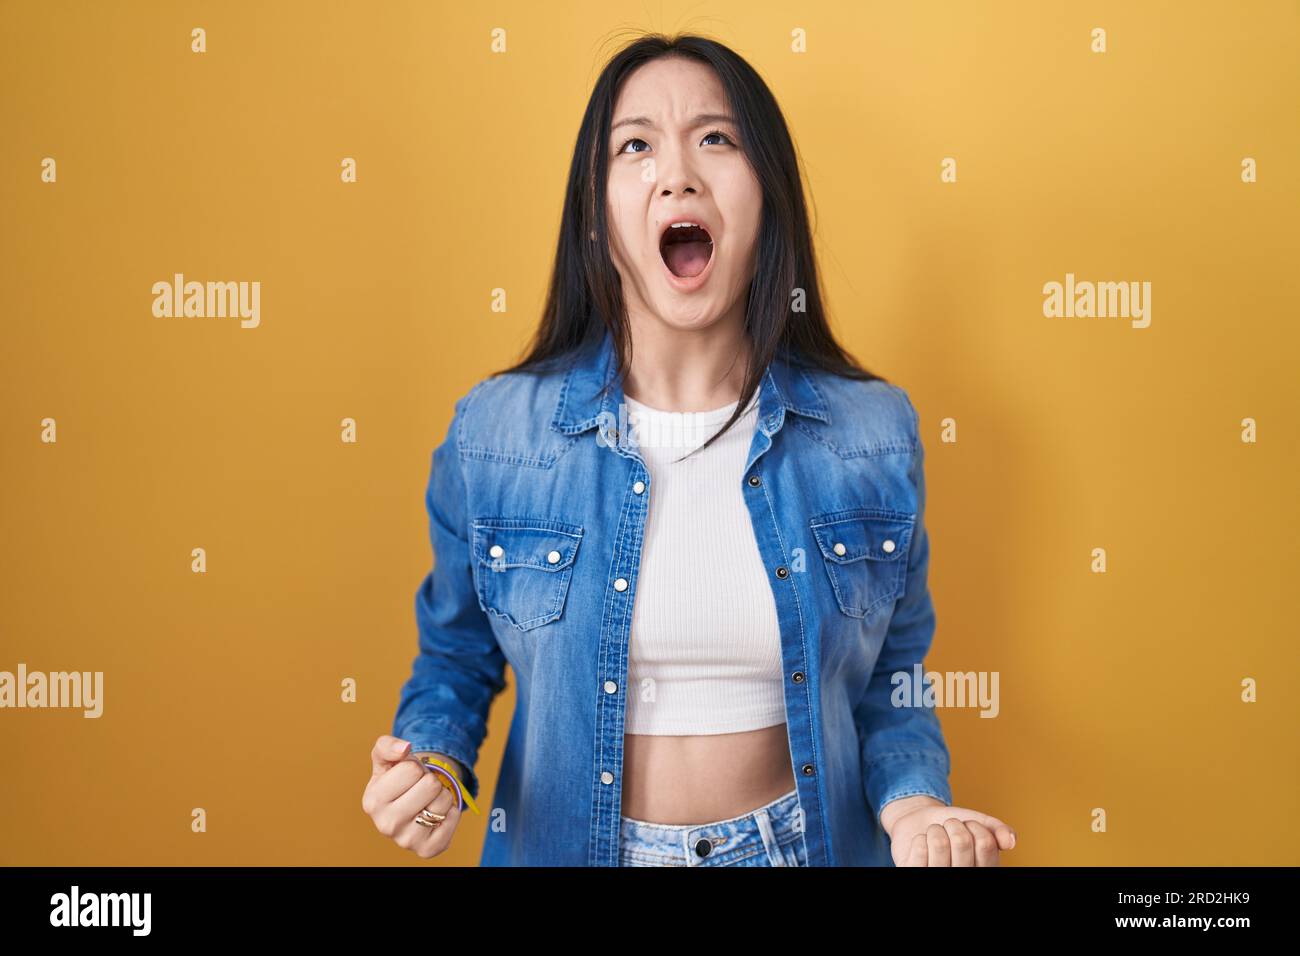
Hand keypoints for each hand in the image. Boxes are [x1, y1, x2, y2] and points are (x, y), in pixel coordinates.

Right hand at [362, 735, 462, 858]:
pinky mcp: (427, 850)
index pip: (412, 770)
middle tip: (420, 789)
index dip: (415, 767)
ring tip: (427, 801)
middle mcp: (386, 825)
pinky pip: (454, 818)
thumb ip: (388, 745)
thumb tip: (404, 748)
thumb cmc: (396, 778)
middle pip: (431, 785)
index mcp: (372, 801)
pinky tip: (436, 815)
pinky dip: (451, 812)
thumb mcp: (386, 758)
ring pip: (444, 801)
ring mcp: (406, 841)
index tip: (408, 777)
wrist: (409, 804)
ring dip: (441, 796)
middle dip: (430, 781)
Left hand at [882, 796, 1015, 865]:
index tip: (968, 827)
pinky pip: (920, 847)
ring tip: (935, 836)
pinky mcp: (916, 874)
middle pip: (962, 840)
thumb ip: (997, 830)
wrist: (921, 823)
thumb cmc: (953, 827)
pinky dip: (920, 837)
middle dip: (953, 824)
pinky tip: (923, 844)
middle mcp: (963, 878)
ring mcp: (938, 878)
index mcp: (984, 869)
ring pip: (940, 842)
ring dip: (936, 830)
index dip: (974, 826)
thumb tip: (1010, 841)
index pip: (986, 843)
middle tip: (949, 829)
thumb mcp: (979, 823)